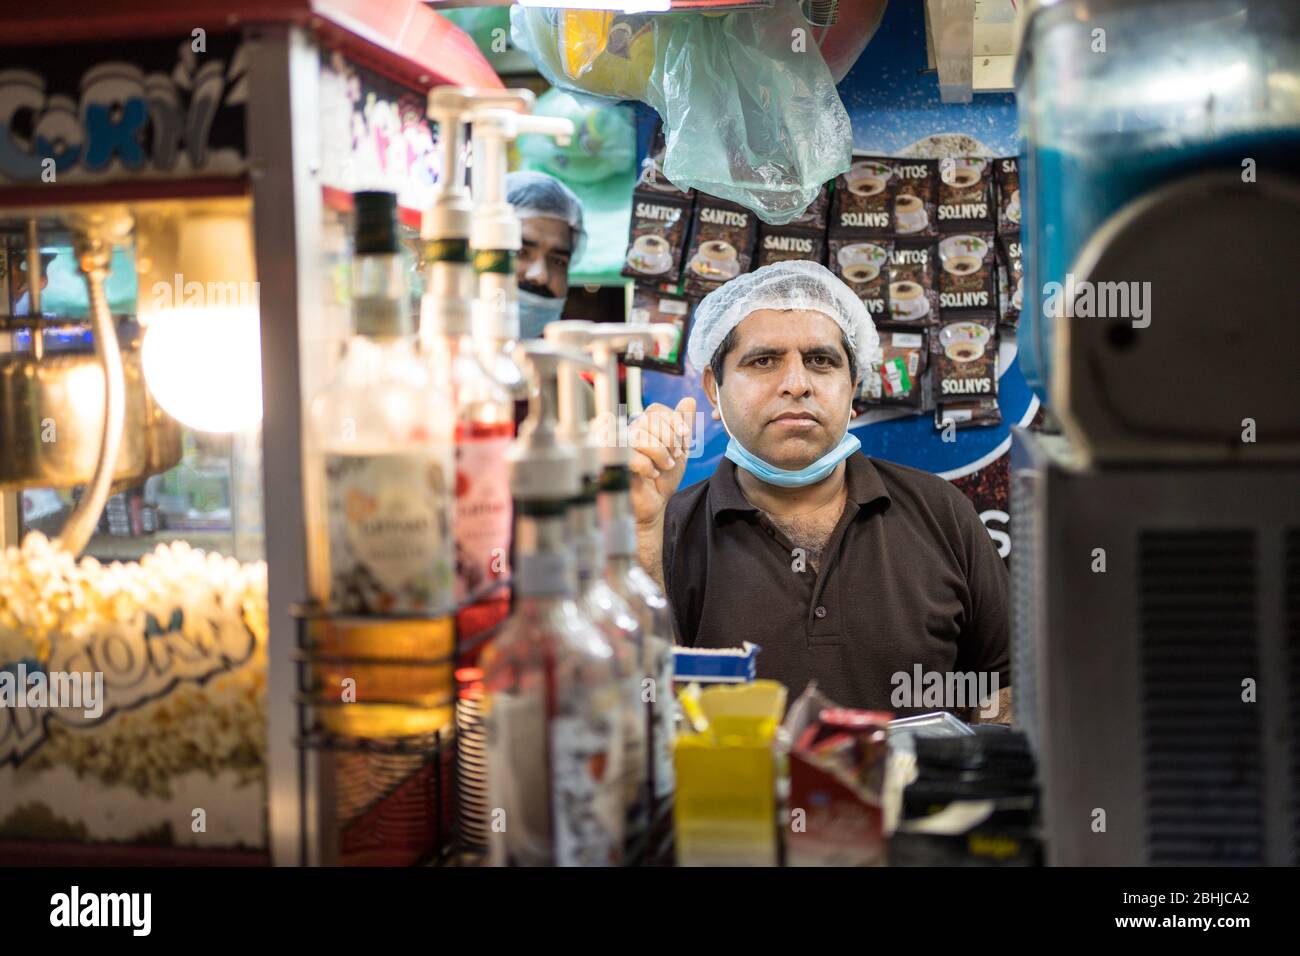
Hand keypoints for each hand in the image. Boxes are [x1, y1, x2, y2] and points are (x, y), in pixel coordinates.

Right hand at [629, 397, 695, 526]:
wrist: (654, 504)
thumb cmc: (663, 478)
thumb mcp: (679, 449)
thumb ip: (683, 425)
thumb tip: (689, 400)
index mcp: (642, 427)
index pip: (656, 410)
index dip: (674, 421)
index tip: (685, 437)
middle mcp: (627, 433)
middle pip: (648, 419)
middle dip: (669, 438)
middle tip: (675, 455)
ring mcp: (618, 448)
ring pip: (639, 435)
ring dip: (660, 452)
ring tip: (666, 466)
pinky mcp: (613, 464)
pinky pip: (631, 456)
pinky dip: (648, 466)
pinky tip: (652, 474)